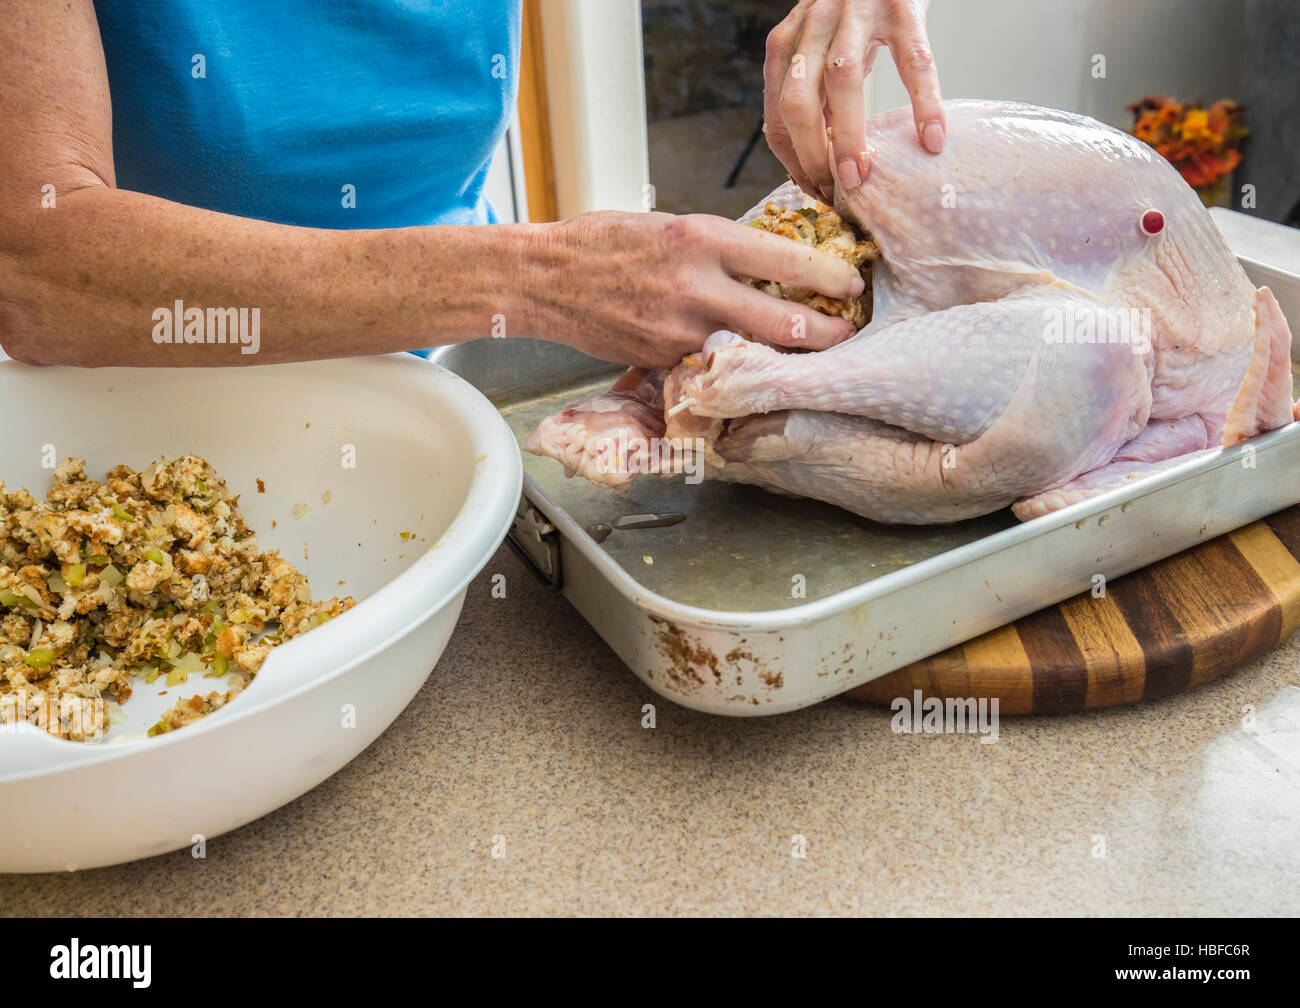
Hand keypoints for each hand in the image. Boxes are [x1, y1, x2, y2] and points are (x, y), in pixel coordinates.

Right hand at [521, 211, 864, 367]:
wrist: (544, 278)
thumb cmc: (604, 242)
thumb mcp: (669, 225)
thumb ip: (717, 247)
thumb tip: (766, 264)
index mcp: (702, 238)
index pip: (787, 260)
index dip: (829, 276)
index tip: (852, 283)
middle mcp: (697, 286)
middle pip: (783, 320)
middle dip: (825, 332)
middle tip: (847, 334)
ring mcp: (680, 329)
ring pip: (752, 350)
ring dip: (783, 354)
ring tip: (807, 353)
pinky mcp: (664, 358)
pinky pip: (712, 362)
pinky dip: (733, 362)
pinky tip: (745, 361)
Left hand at [764, 0, 943, 200]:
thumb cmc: (853, 14)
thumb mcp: (819, 50)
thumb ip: (812, 95)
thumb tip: (814, 158)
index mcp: (786, 44)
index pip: (776, 115)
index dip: (793, 161)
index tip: (817, 190)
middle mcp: (814, 26)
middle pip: (798, 103)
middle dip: (812, 156)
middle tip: (835, 190)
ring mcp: (856, 13)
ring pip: (843, 83)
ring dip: (849, 138)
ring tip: (863, 176)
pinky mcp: (902, 6)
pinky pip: (913, 62)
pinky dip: (924, 104)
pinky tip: (932, 138)